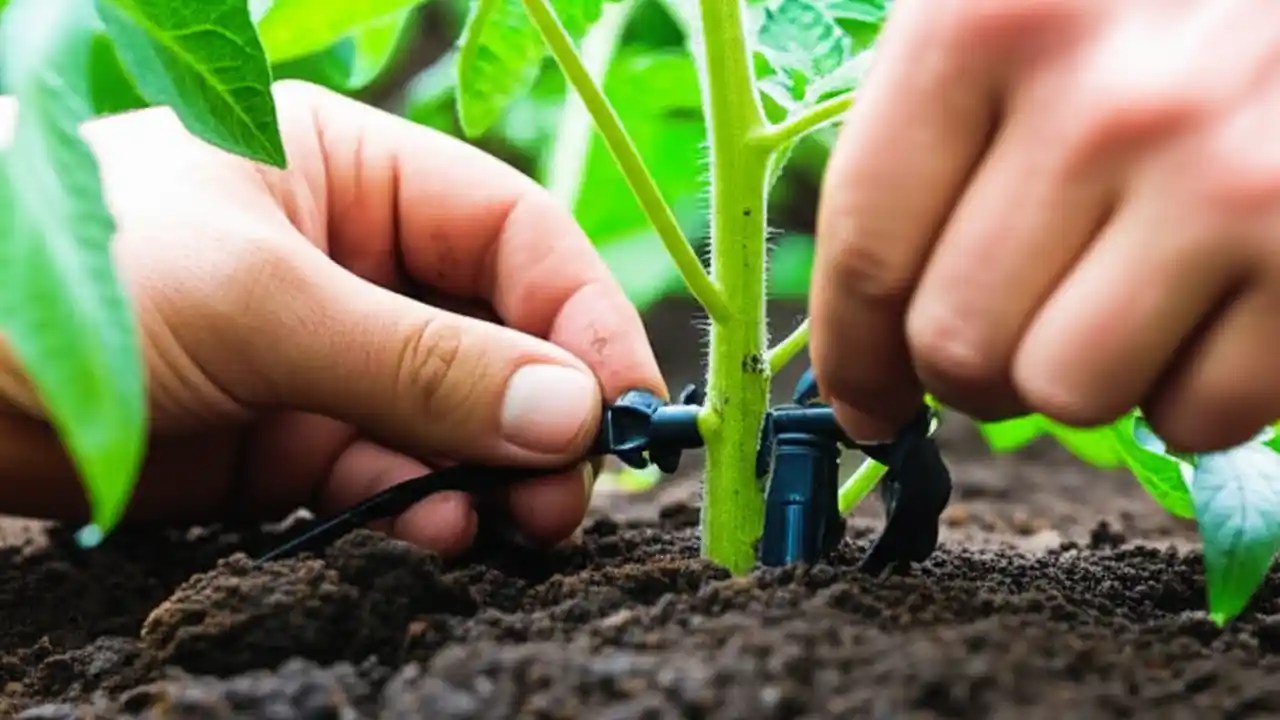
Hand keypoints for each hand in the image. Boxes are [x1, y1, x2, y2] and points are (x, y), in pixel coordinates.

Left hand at [0, 81, 663, 555]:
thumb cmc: (71, 267)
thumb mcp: (261, 300)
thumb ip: (421, 364)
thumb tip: (571, 413)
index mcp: (352, 172)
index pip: (511, 234)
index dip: (579, 314)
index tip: (627, 403)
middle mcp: (350, 261)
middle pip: (494, 335)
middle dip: (540, 412)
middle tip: (573, 489)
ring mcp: (322, 356)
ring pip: (446, 418)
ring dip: (486, 472)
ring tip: (514, 525)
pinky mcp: (286, 442)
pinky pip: (382, 474)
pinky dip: (415, 506)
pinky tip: (431, 529)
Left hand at [811, 0, 1279, 451]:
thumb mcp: (1018, 0)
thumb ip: (935, 123)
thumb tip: (866, 315)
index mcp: (990, 23)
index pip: (867, 248)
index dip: (850, 352)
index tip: (862, 398)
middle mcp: (1106, 107)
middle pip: (957, 343)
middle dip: (961, 370)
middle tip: (997, 338)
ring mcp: (1229, 183)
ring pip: (1067, 393)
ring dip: (1072, 377)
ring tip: (1108, 307)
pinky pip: (1200, 413)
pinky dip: (1185, 393)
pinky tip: (1200, 314)